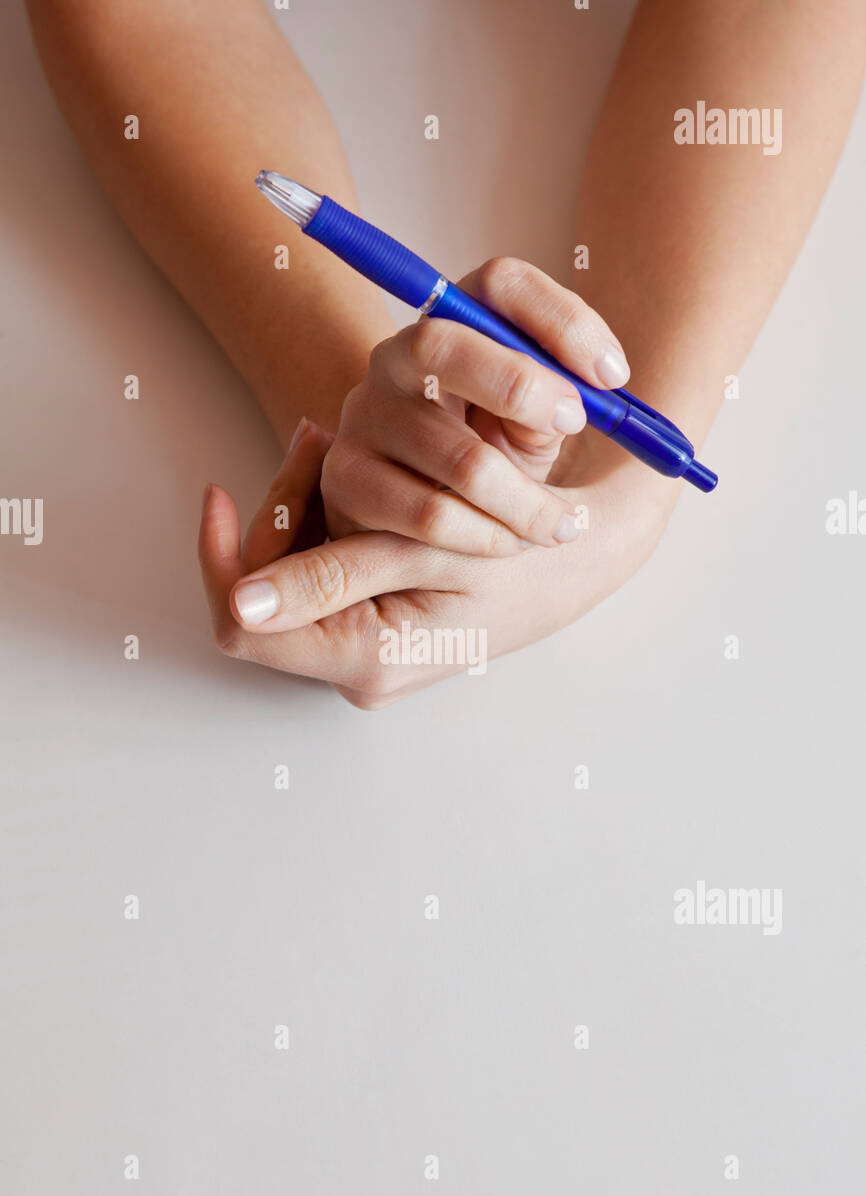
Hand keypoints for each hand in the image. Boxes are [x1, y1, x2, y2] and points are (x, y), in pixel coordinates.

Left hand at [199, 417, 674, 708]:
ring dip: (306, 496)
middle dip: (280, 509)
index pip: (244, 627)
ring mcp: (367, 637)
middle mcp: (358, 661)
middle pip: (264, 589)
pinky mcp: (378, 608)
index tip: (217, 490)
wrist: (585, 552)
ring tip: (331, 435)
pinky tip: (361, 458)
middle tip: (310, 439)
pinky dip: (334, 506)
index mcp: (366, 663)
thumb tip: (240, 606)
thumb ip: (332, 577)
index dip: (220, 559)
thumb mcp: (431, 556)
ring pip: (292, 564)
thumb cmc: (527, 555)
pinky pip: (325, 554)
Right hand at [322, 257, 630, 554]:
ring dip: (527, 502)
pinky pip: (430, 516)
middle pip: (445, 345)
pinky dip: (488, 538)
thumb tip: (577, 401)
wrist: (418, 525)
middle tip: (575, 430)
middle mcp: (393, 357)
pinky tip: (511, 544)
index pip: (499, 284)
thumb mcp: (530, 429)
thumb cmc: (486, 460)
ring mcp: (362, 416)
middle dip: (523, 389)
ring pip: (458, 457)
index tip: (613, 377)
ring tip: (560, 527)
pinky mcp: (346, 479)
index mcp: (450, 324)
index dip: (563, 321)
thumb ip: (550, 407)